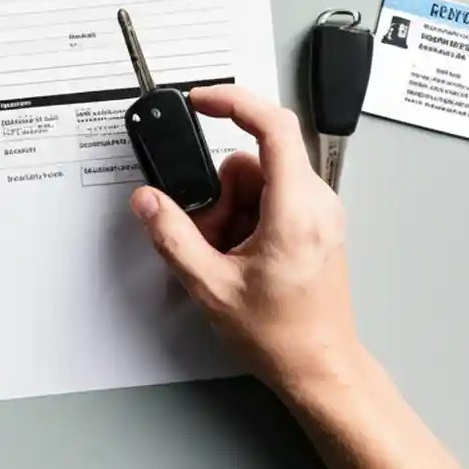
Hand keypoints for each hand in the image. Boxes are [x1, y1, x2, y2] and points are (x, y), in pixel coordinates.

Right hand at [128, 84, 359, 397]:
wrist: (320, 368)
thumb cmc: (283, 337)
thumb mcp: (211, 287)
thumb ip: (173, 237)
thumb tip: (149, 202)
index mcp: (296, 210)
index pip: (272, 127)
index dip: (233, 102)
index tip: (202, 100)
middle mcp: (317, 204)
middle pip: (253, 161)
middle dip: (219, 191)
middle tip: (209, 235)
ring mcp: (320, 214)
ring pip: (260, 180)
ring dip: (232, 209)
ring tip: (227, 256)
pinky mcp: (316, 225)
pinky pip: (273, 199)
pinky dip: (247, 218)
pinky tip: (241, 256)